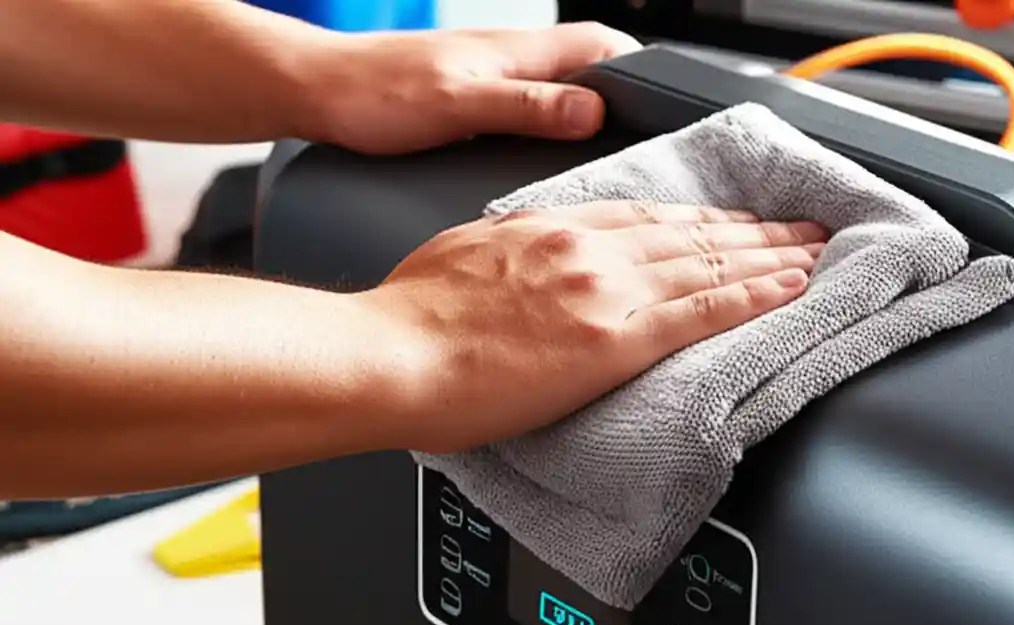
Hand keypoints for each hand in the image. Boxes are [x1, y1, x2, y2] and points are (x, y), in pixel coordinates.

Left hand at [304, 23, 641, 154]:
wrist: (317, 93)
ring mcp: (498, 80)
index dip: (647, 76)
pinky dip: (558, 134)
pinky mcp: (479, 102)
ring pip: (567, 93)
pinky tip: (557, 165)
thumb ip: (528, 107)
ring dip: (594, 120)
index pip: (608, 48)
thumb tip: (594, 113)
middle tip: (654, 150)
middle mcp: (517, 60)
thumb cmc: (375, 93)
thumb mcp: (460, 105)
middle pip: (596, 72)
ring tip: (619, 163)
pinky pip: (538, 112)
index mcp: (523, 51)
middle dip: (630, 104)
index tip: (674, 115)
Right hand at [358, 202, 828, 452]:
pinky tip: (790, 289)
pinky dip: (754, 296)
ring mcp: (606, 292)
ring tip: (816, 252)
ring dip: (771, 256)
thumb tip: (529, 252)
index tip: (734, 220)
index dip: (702, 218)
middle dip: (755, 230)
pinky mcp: (614, 342)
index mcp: (552, 229)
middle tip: (802, 225)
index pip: (649, 216)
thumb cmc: (411, 316)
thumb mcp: (464, 253)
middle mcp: (589, 251)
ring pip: (710, 264)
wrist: (391, 355)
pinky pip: (701, 311)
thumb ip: (513, 248)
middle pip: (692, 233)